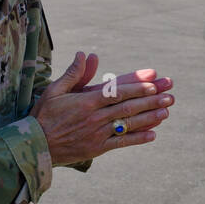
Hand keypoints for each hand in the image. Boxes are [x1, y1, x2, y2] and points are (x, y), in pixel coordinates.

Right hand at [29, 52, 173, 165]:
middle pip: (128, 107)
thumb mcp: (54, 90)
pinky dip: (137, 139)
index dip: (137, 88)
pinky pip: (121, 143)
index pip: (116, 92)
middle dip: (151, 100)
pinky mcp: (97, 149)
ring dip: (150, 118)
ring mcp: (98, 134)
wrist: (34, 146)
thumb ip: (73, 73)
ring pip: (128, 124)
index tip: (153, 83)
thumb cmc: (43, 115)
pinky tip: (153, 135)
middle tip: (170, 95)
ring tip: (167, 111)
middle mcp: (95, 117)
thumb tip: (85, 54)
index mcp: (86, 101)